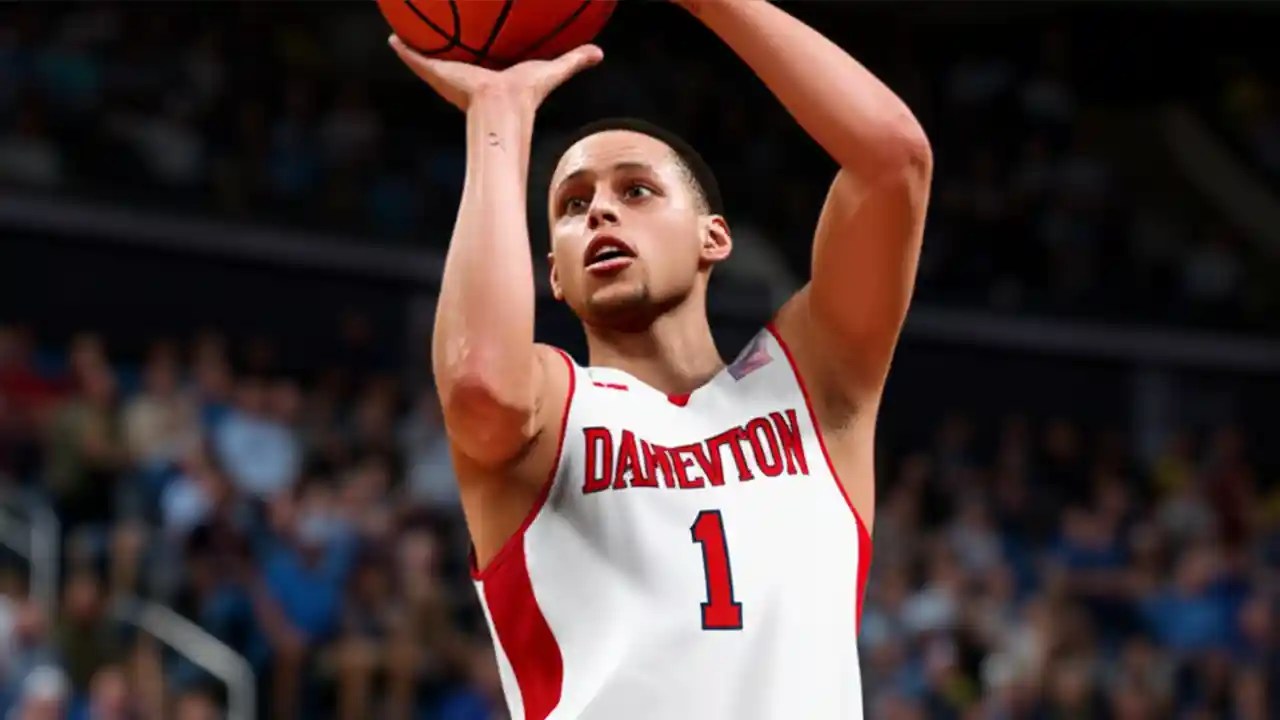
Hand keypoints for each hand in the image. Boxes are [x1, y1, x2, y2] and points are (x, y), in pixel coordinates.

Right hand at [389, 35, 602, 112]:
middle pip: (454, 54)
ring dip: (418, 44)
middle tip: (436, 25)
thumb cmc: (526, 93)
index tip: (477, 31)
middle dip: (445, 40)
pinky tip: (392, 37)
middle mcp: (468, 73)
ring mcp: (450, 75)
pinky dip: (405, 50)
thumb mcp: (552, 70)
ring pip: (431, 57)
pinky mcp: (437, 74)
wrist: (501, 105)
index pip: (485, 54)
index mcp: (490, 74)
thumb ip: (574, 61)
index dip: (482, 44)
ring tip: (403, 27)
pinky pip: (418, 59)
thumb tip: (601, 52)